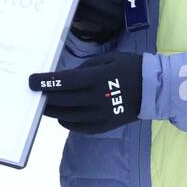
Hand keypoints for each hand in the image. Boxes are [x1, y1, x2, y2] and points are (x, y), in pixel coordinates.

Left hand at [28, 52, 143, 133]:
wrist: (154, 89)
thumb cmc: (130, 67)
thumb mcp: (108, 59)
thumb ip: (85, 68)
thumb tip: (65, 78)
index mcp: (98, 78)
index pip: (64, 82)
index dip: (46, 82)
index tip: (31, 82)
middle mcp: (98, 98)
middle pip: (63, 100)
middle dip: (45, 97)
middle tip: (34, 94)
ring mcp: (101, 115)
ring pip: (68, 115)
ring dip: (53, 110)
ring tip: (44, 105)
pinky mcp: (105, 126)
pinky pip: (79, 127)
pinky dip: (67, 122)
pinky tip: (62, 116)